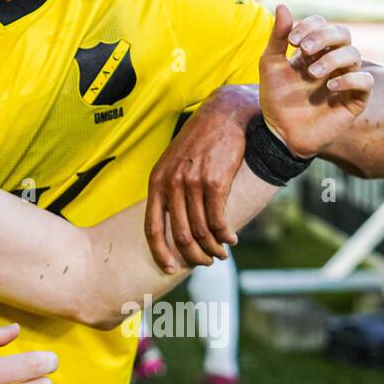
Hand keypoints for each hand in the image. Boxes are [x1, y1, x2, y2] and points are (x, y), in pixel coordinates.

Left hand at [145, 85, 258, 271]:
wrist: (223, 115)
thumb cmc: (200, 142)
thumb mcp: (174, 162)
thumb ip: (170, 189)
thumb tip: (173, 221)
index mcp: (157, 181)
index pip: (152, 226)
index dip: (160, 252)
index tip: (170, 268)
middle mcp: (171, 183)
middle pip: (179, 234)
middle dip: (193, 255)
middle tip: (206, 262)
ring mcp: (192, 183)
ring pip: (200, 231)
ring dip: (213, 248)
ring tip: (222, 253)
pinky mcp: (215, 182)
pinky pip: (218, 220)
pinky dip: (225, 235)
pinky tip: (231, 239)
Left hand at [261, 6, 373, 158]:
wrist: (280, 133)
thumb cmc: (275, 98)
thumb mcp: (270, 66)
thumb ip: (277, 38)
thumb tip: (283, 5)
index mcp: (313, 50)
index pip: (322, 24)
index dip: (311, 26)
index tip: (292, 41)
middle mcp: (332, 61)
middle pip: (343, 34)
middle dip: (324, 36)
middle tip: (304, 49)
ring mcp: (345, 79)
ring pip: (354, 55)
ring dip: (333, 59)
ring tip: (313, 73)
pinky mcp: (355, 99)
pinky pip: (365, 81)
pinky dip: (350, 79)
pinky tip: (330, 87)